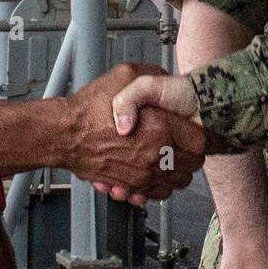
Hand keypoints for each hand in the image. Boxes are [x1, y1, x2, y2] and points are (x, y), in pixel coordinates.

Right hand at [62, 63, 204, 200]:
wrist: (65, 135)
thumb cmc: (90, 108)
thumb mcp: (126, 75)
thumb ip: (153, 76)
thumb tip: (167, 79)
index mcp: (160, 128)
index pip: (201, 141)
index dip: (202, 134)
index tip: (196, 129)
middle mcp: (155, 155)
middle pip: (194, 164)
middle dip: (193, 152)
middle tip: (185, 141)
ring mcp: (144, 174)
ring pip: (179, 181)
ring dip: (179, 170)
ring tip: (172, 156)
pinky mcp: (131, 186)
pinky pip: (159, 193)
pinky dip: (161, 185)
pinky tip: (155, 170)